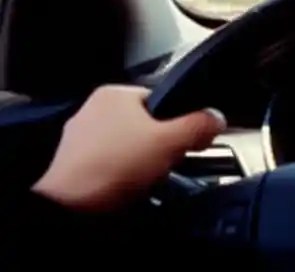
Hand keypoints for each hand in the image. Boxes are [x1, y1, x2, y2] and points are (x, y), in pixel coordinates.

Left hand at [32, 85, 225, 211]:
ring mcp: (79, 137)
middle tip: (168, 162)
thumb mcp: (171, 142)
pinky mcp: (72, 163)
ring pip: (129, 146)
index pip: (162, 100)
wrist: (71, 207)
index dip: (181, 121)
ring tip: (147, 178)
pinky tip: (127, 188)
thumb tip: (217, 118)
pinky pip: (110, 164)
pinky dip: (122, 175)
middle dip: (161, 145)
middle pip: (146, 124)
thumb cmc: (116, 165)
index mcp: (114, 92)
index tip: (188, 142)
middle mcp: (93, 109)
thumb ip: (199, 125)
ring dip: (142, 162)